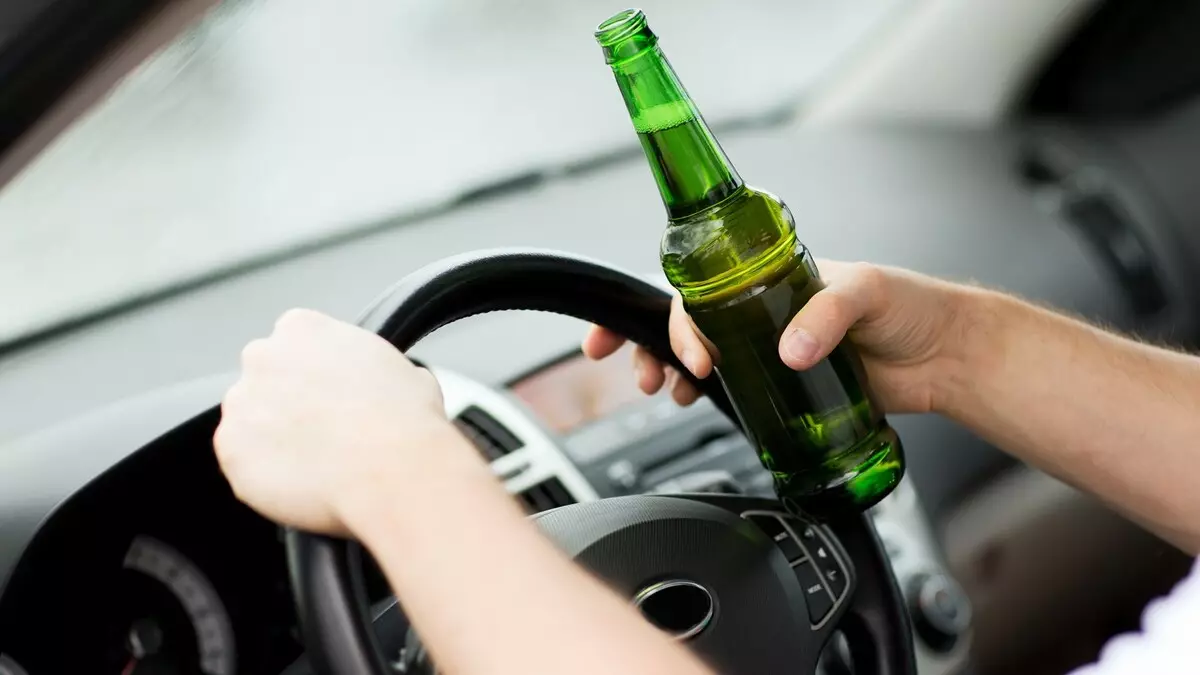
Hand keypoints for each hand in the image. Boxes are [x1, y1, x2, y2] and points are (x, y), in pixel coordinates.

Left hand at [214, 309, 477, 535]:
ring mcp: (241, 405)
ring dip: (272, 441)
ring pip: (249, 424)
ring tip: (317, 465)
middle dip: (285, 404)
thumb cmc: (405, 419)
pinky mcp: (230, 452)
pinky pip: (242, 466)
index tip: (329, 397)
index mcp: (302, 328)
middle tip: (322, 432)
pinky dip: (265, 478)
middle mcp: (261, 357)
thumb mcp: (406, 371)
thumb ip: (376, 369)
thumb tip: (388, 386)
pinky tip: (303, 485)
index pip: (292, 344)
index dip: (313, 375)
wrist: (392, 468)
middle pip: (263, 381)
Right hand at [582, 261, 968, 414]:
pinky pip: (734, 391)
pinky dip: (706, 397)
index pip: (705, 285)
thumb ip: (827, 314)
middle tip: (643, 372)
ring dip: (673, 373)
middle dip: (651, 343)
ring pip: (702, 357)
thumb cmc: (914, 306)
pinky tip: (698, 404)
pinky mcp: (787, 387)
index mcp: (773, 277)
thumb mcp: (869, 290)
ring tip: (670, 393)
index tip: (682, 349)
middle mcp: (763, 312)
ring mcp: (771, 351)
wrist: (947, 357)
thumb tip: (788, 349)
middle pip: (689, 321)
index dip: (676, 313)